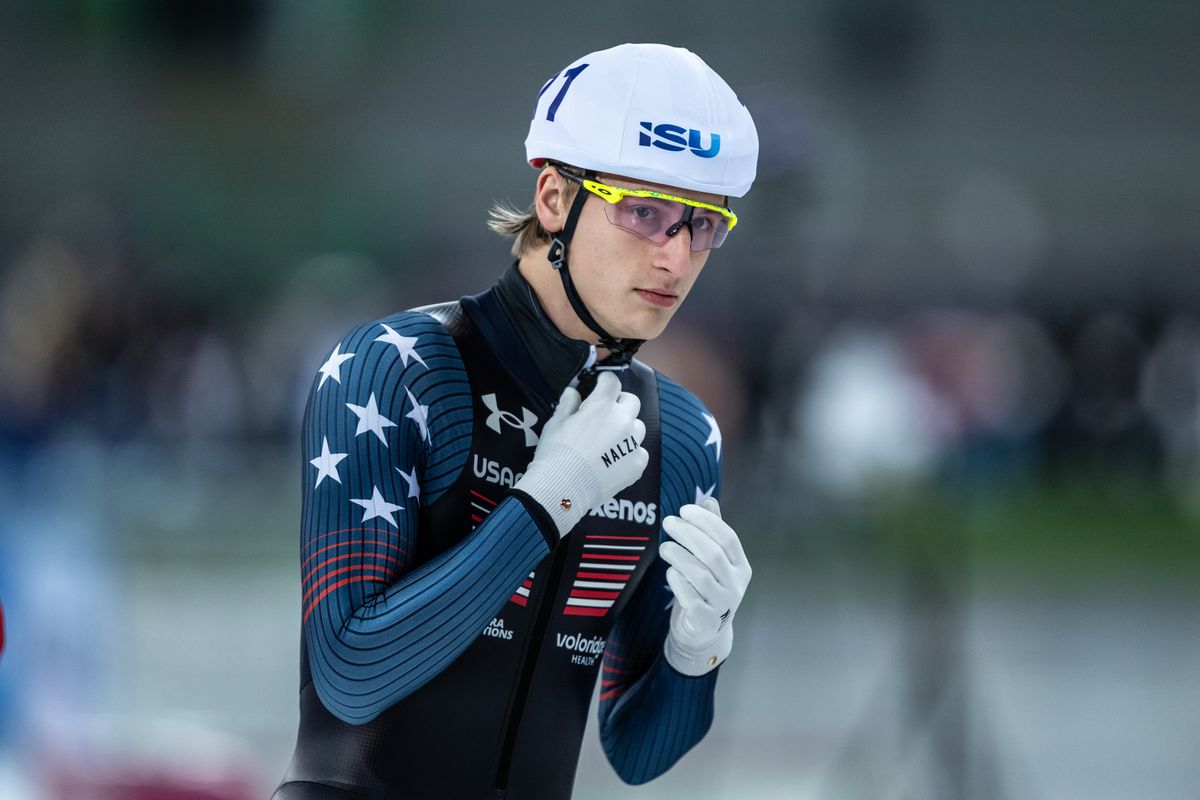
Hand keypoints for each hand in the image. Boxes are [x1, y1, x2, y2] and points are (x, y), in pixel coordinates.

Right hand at [513, 371, 648, 536]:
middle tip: (605, 415)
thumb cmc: (556, 453)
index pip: (612, 381)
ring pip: (638, 427)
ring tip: (609, 441)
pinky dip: (629, 453)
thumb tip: (573, 392)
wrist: (563, 488)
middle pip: (631, 401)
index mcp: (602, 406)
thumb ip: (568, 404)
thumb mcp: (555, 423)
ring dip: (626, 429)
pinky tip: (613, 461)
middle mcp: (623, 421)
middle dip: (620, 403)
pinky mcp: (637, 465)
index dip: (604, 382)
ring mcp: (633, 444)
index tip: (598, 386)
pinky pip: (639, 452)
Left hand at [660, 497, 751, 674]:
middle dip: (688, 534)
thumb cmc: (708, 586)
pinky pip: (690, 598)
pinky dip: (678, 582)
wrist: (705, 631)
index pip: (729, 538)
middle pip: (713, 555)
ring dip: (679, 556)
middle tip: (668, 522)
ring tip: (664, 547)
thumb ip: (712, 532)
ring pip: (701, 575)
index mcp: (741, 566)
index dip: (706, 521)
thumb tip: (708, 500)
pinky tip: (671, 572)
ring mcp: (722, 604)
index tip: (684, 509)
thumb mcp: (714, 560)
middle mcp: (736, 585)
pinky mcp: (705, 621)